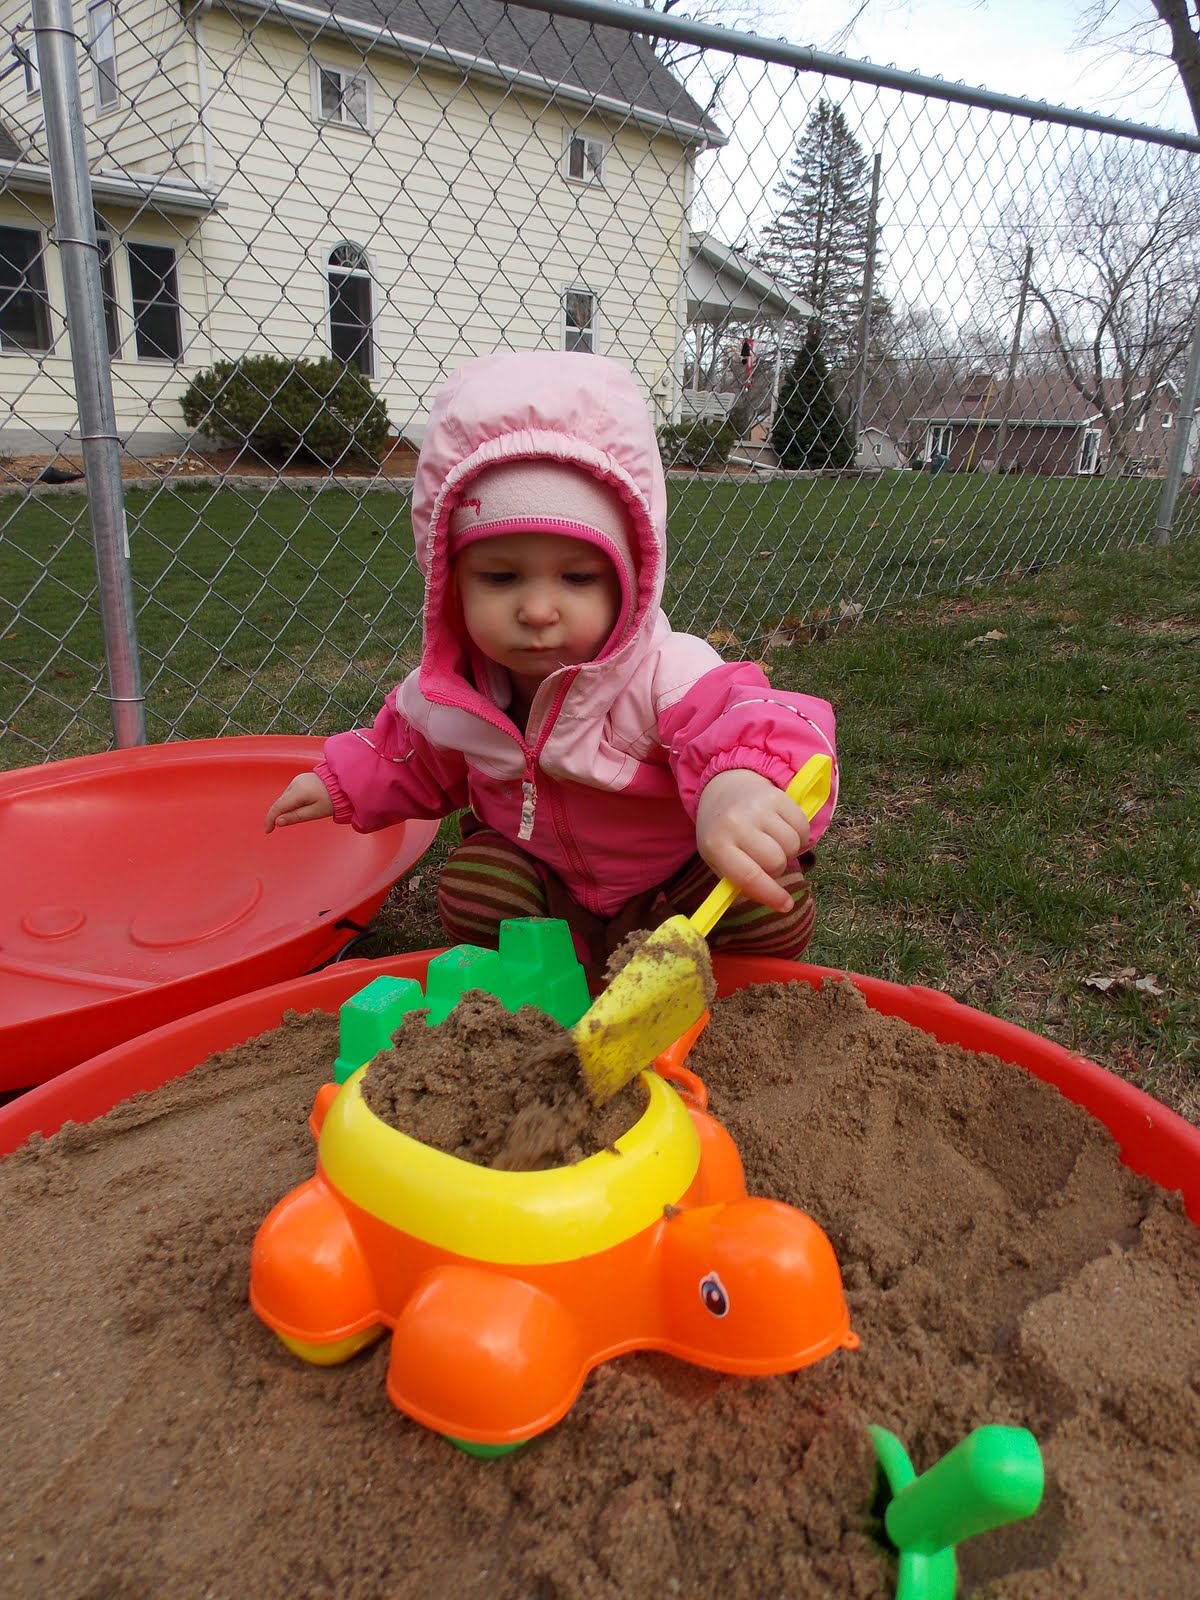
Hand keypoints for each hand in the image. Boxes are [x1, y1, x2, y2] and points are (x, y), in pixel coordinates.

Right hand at [264, 772, 333, 831]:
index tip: (268, 830)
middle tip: (280, 826)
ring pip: (285, 797)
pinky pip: (291, 793)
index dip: (270, 820)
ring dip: (285, 808)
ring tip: (296, 816)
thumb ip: (296, 817)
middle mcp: (295, 783)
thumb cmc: (333, 799)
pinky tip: (299, 806)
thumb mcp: (315, 812)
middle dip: (278, 814)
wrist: (344, 783)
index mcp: (298, 791)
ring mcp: (298, 780)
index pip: (277, 807)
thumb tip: (278, 821)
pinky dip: (291, 801)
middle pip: (280, 802)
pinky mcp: (302, 779)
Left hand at [695, 769, 809, 914]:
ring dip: (788, 851)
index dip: (770, 894)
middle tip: (768, 863)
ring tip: (774, 844)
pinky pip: (802, 826)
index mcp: (717, 845)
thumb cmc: (723, 834)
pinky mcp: (776, 795)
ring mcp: (757, 807)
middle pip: (775, 861)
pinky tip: (784, 831)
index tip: (785, 906)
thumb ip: (741, 882)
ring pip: (791, 845)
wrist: (725, 790)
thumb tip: (775, 901)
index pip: (748, 876)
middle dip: (777, 869)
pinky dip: (799, 835)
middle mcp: (736, 823)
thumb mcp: (719, 859)